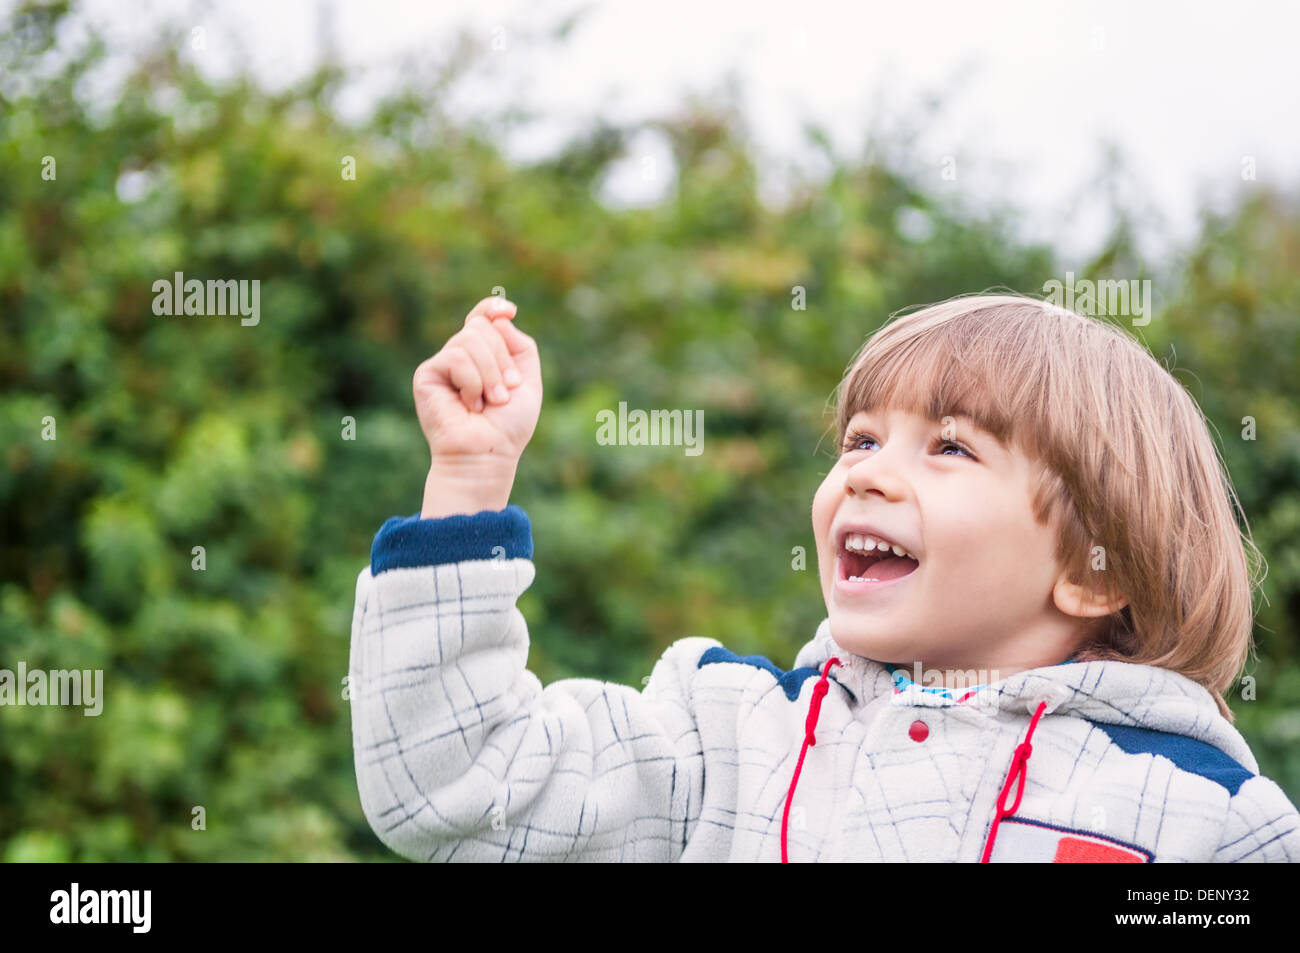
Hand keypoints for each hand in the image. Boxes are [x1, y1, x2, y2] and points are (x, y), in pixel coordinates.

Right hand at [413, 295, 542, 468]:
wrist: (489, 453)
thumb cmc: (508, 425)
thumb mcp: (528, 381)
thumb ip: (520, 346)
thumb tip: (498, 318)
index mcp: (484, 356)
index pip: (483, 317)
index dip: (492, 308)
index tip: (508, 311)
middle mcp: (461, 356)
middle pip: (482, 327)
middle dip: (502, 360)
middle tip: (504, 394)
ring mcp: (443, 364)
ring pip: (470, 338)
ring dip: (490, 374)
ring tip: (489, 403)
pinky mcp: (427, 374)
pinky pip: (456, 357)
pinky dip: (472, 381)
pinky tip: (470, 404)